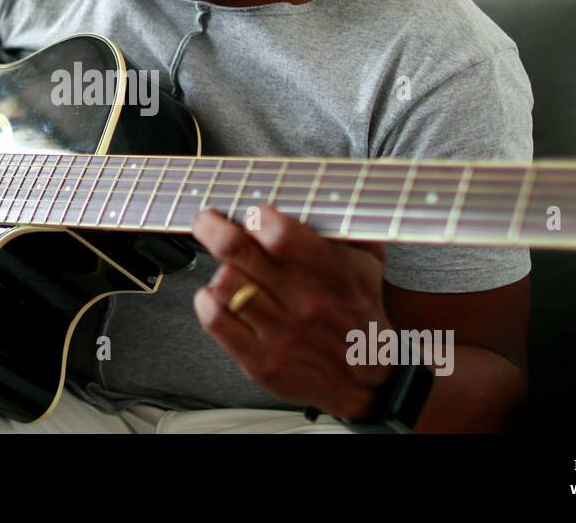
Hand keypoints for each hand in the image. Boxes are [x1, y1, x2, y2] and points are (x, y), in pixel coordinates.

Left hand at [191, 205, 392, 419]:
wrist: (364, 379)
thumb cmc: (359, 312)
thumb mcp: (367, 262)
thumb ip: (341, 226)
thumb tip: (310, 195)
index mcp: (334, 275)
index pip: (281, 236)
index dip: (258, 217)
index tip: (253, 213)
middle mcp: (306, 304)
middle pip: (239, 252)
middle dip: (213, 228)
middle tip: (208, 220)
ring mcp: (281, 335)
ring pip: (225, 282)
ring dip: (220, 268)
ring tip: (229, 267)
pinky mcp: (261, 361)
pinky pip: (215, 319)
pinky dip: (207, 299)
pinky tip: (218, 294)